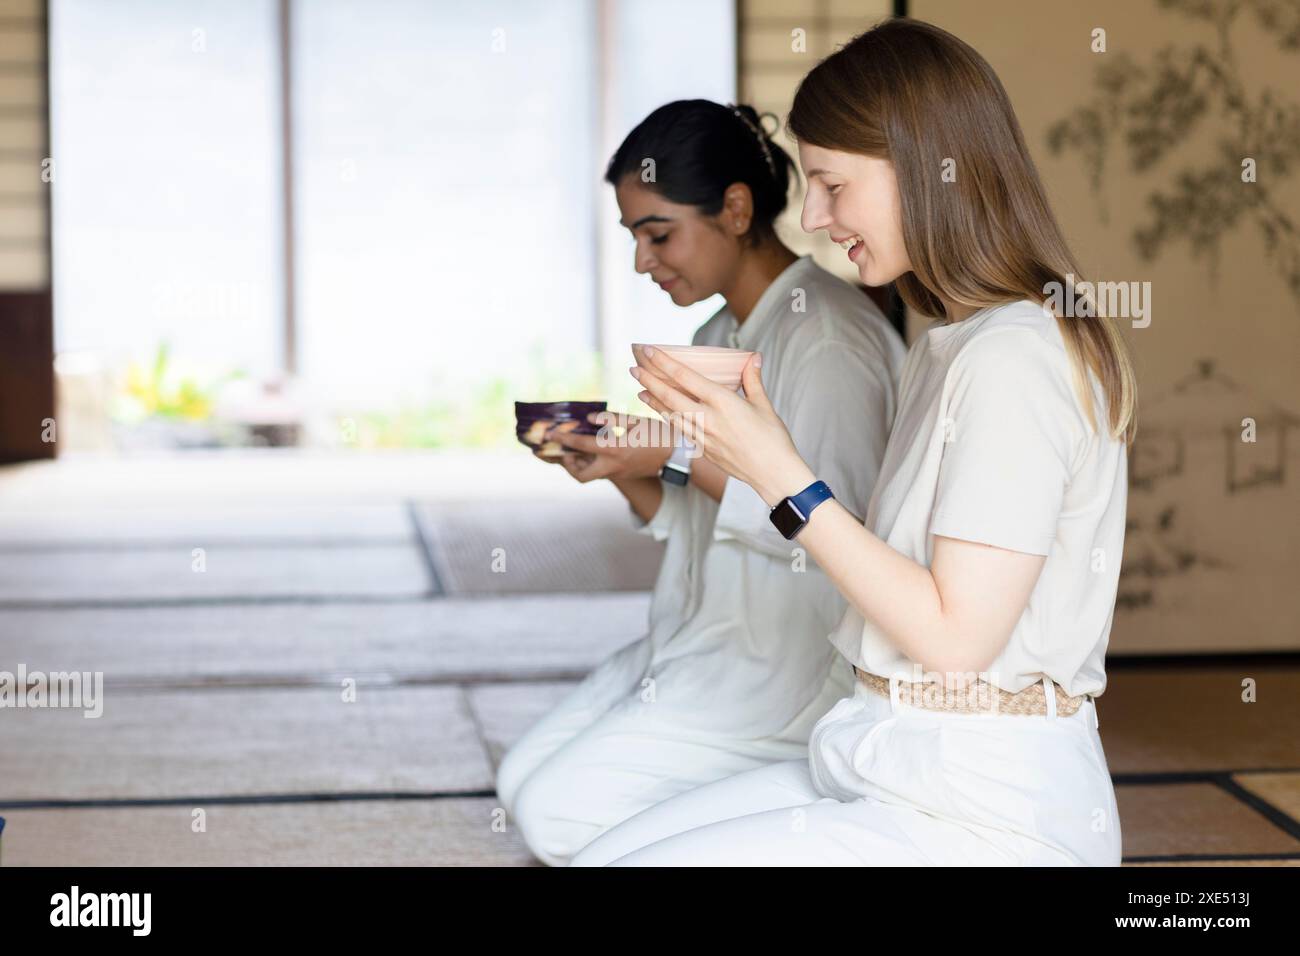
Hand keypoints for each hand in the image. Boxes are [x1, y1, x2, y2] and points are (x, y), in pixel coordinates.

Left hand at [542, 411, 673, 483]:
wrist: (679, 455)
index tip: (552, 433)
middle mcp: (613, 466)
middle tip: (566, 452)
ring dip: (581, 466)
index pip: (581, 444)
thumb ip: (611, 419)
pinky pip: (603, 473)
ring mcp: (619, 474)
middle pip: (581, 476)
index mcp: (615, 449)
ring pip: (591, 476)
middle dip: (569, 466)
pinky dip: (594, 464)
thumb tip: (588, 419)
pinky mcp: (624, 476)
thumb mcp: (635, 421)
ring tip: (579, 450)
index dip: (563, 438)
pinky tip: (596, 451)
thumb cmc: (659, 434)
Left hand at [630, 345, 814, 505]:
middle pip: (669, 396)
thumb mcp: (763, 404)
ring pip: (670, 415)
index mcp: (722, 402)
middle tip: (633, 369)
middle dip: (649, 381)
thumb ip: (753, 380)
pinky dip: (668, 419)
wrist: (773, 474)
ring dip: (653, 402)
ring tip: (639, 391)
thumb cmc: (772, 439)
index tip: (649, 352)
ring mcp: (703, 436)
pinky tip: (663, 413)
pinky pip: (680, 430)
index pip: (685, 377)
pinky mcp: (703, 450)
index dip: (664, 363)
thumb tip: (753, 359)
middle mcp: (707, 419)